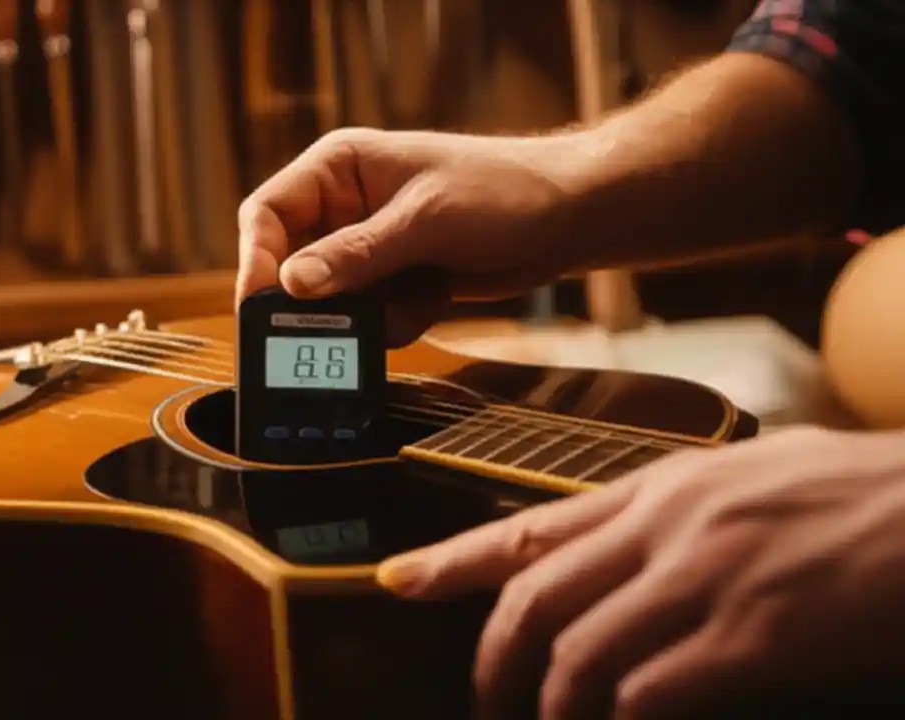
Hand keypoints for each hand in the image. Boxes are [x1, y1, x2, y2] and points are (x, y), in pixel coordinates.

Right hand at [235, 127, 583, 345]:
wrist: (568, 216)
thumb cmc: (502, 191)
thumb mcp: (426, 219)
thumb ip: (357, 254)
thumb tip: (290, 286)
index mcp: (339, 169)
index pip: (268, 213)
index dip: (257, 261)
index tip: (261, 306)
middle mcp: (343, 207)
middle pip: (291, 266)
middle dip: (316, 301)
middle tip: (334, 328)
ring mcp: (368, 247)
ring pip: (330, 301)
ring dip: (366, 314)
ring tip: (412, 296)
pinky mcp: (393, 279)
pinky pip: (368, 317)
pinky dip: (396, 319)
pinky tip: (434, 295)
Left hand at [375, 426, 904, 717]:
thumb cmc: (874, 496)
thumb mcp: (765, 474)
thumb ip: (690, 507)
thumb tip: (639, 544)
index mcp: (670, 484)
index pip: (535, 523)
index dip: (456, 559)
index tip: (399, 581)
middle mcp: (671, 524)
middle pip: (535, 594)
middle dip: (492, 659)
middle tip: (481, 704)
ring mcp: (707, 578)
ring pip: (576, 653)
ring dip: (550, 708)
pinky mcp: (753, 639)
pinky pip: (646, 693)